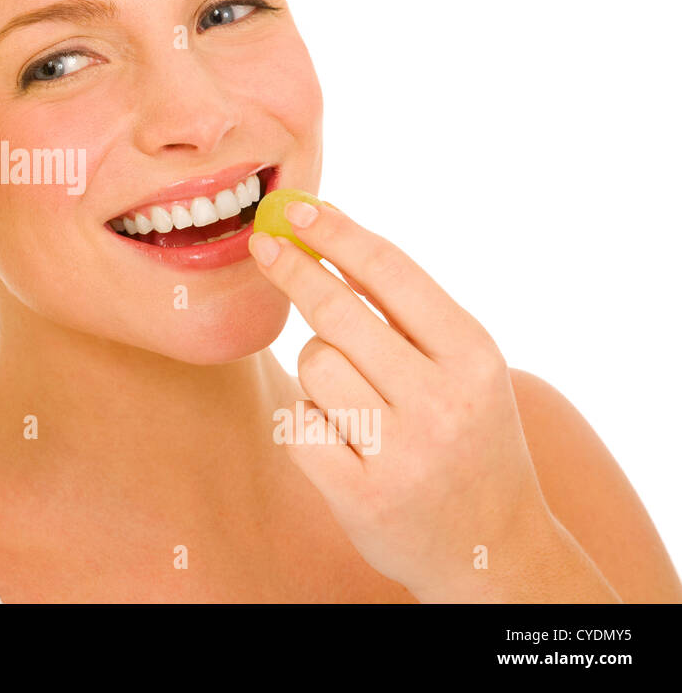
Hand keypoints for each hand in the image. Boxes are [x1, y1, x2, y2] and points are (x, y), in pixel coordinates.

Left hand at [247, 201, 564, 600]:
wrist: (494, 548)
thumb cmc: (468, 436)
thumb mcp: (466, 368)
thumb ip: (408, 312)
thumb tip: (328, 238)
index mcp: (475, 357)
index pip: (393, 272)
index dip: (336, 233)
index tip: (293, 208)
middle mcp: (444, 402)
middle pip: (337, 312)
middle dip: (294, 271)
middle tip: (263, 248)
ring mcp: (403, 453)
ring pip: (313, 366)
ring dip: (318, 373)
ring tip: (356, 404)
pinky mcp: (361, 496)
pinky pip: (296, 424)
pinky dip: (307, 424)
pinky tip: (343, 445)